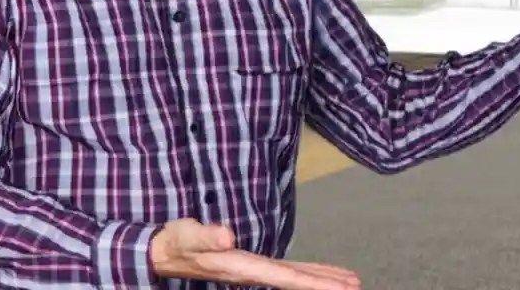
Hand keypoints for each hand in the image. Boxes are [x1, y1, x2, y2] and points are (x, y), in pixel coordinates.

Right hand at [150, 218, 360, 288]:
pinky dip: (307, 272)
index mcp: (240, 267)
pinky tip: (319, 273)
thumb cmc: (176, 242)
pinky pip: (286, 272)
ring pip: (294, 277)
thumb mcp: (187, 235)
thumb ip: (206, 235)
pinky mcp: (252, 266)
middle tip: (356, 285)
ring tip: (349, 282)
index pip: (284, 278)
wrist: (163, 252)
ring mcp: (253, 272)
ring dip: (321, 279)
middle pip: (295, 281)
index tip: (338, 287)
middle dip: (325, 284)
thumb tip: (227, 236)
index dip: (312, 282)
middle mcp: (251, 273)